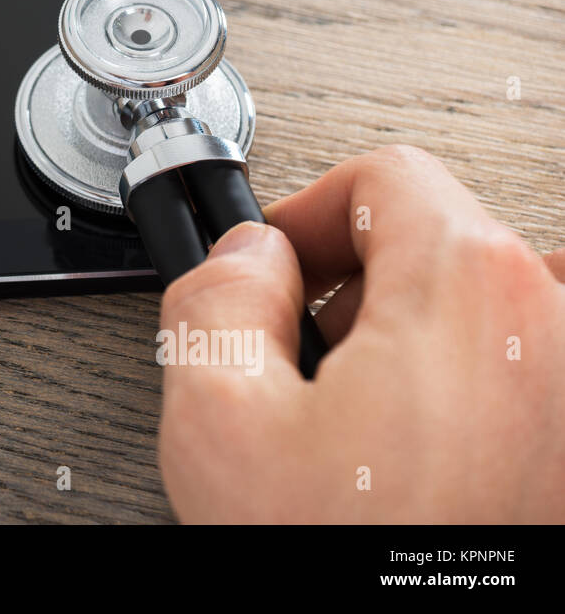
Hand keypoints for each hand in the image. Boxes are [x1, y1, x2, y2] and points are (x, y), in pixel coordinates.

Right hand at [157, 145, 564, 521]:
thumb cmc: (354, 568)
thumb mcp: (218, 423)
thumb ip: (214, 296)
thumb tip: (246, 258)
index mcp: (474, 292)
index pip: (386, 176)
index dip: (306, 212)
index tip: (277, 269)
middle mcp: (560, 329)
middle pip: (441, 237)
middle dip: (357, 289)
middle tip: (305, 366)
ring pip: (487, 310)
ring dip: (413, 344)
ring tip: (363, 429)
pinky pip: (527, 372)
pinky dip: (468, 392)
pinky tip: (420, 464)